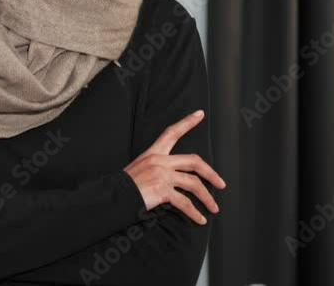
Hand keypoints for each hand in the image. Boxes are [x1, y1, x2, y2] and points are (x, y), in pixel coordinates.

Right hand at [123, 110, 226, 224]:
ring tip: (214, 207)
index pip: (171, 133)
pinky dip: (195, 213)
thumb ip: (155, 168)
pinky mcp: (162, 190)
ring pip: (194, 184)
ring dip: (207, 198)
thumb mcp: (138, 169)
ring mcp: (162, 175)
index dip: (187, 122)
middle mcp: (160, 161)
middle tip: (221, 183)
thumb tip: (172, 177)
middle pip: (194, 161)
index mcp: (154, 153)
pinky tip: (200, 219)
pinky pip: (185, 203)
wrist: (113, 196)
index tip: (199, 114)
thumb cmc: (124, 186)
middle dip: (211, 173)